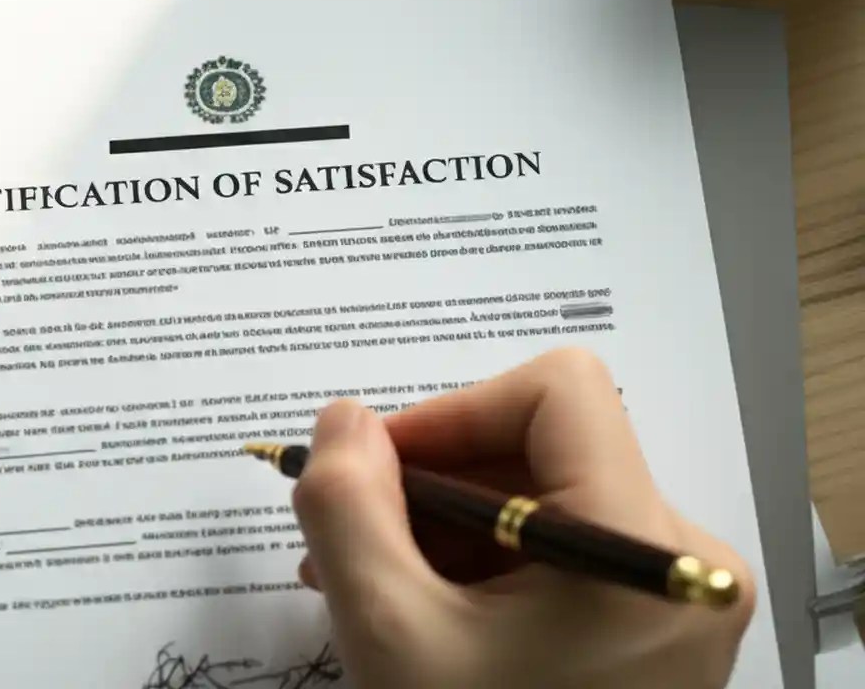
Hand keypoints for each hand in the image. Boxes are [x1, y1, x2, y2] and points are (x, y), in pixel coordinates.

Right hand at [292, 348, 755, 688]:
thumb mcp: (390, 632)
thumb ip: (348, 510)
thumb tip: (343, 418)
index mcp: (645, 546)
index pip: (556, 393)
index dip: (452, 411)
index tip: (372, 469)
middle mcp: (681, 558)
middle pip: (542, 450)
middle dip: (428, 482)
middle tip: (344, 531)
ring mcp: (667, 596)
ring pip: (539, 501)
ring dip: (438, 526)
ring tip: (357, 576)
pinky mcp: (645, 625)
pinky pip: (552, 553)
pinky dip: (475, 566)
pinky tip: (410, 603)